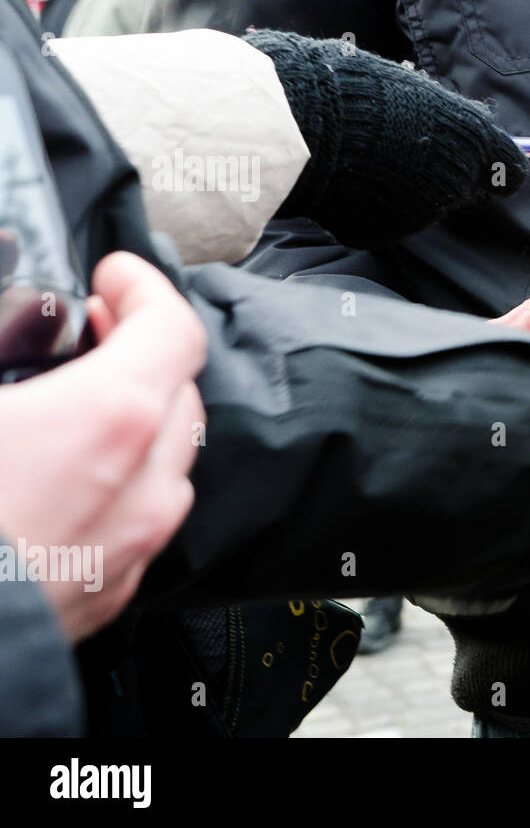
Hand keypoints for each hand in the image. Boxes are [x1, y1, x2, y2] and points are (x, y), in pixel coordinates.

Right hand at [0, 252, 206, 640]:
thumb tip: (8, 317)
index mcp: (112, 420)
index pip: (175, 328)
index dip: (146, 286)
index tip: (116, 274)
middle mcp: (145, 483)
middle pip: (179, 390)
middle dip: (143, 348)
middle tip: (95, 326)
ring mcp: (135, 543)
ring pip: (168, 457)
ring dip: (137, 415)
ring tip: (79, 397)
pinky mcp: (113, 589)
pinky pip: (143, 513)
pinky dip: (124, 476)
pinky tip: (69, 472)